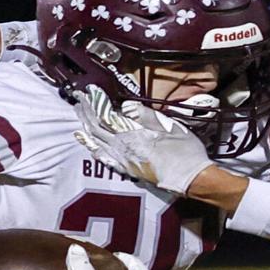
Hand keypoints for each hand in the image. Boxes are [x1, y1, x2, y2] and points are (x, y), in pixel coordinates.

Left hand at [72, 86, 214, 195]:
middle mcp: (122, 147)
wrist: (190, 178)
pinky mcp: (126, 170)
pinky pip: (103, 158)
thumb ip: (146, 115)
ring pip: (96, 141)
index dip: (94, 102)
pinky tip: (87, 142)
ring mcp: (122, 160)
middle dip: (86, 112)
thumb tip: (126, 105)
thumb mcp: (169, 126)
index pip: (105, 115)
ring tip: (80, 115)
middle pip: (96, 128)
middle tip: (79, 100)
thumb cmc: (184, 151)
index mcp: (132, 134)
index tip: (88, 92)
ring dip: (85, 127)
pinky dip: (92, 148)